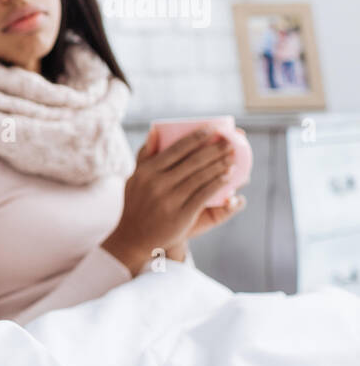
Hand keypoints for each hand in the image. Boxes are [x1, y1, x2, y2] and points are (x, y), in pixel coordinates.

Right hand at [102, 126, 239, 273]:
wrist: (133, 237)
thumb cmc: (137, 203)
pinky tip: (228, 177)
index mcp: (147, 171)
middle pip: (193, 161)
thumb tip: (156, 130)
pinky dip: (218, 184)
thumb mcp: (135, 178)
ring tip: (233, 157)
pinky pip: (203, 195)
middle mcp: (157, 183)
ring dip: (220, 165)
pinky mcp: (180, 214)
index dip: (198, 137)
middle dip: (215, 149)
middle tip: (231, 141)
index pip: (177, 149)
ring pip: (201, 177)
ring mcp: (169, 199)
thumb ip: (145, 155)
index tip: (215, 128)